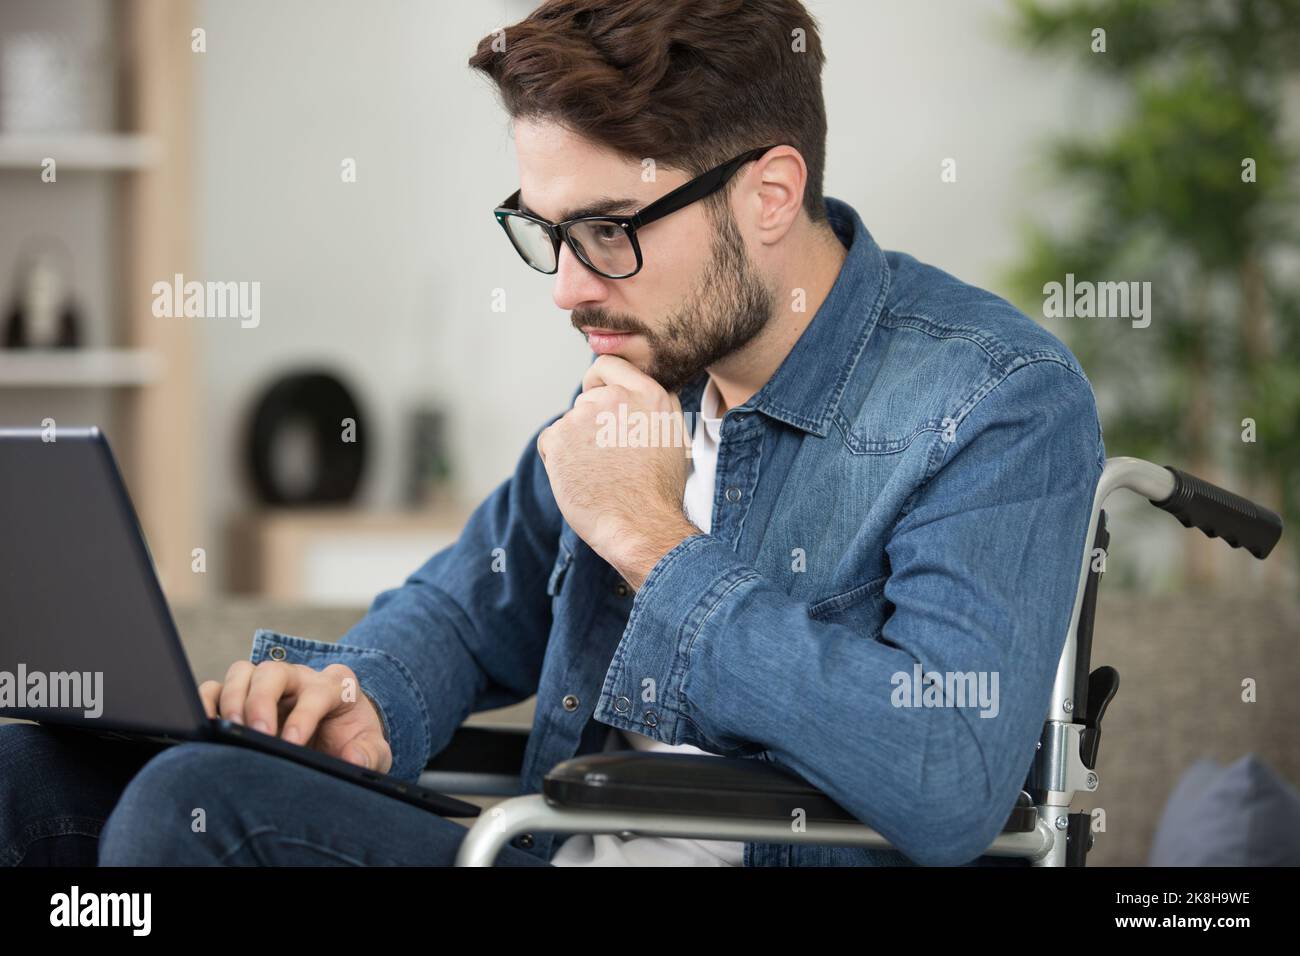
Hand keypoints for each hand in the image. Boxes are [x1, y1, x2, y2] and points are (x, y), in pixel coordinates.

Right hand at [198, 659, 391, 772]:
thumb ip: (369, 755)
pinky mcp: (242, 697)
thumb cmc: (355, 743)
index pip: (317, 691)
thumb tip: (351, 758)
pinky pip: (216, 688)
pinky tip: (206, 728)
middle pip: (274, 672)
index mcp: (335, 685)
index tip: (292, 742)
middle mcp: (299, 678)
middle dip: (261, 701)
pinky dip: (206, 703)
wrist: (341, 740)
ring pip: (242, 673)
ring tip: (228, 731)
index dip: (303, 714)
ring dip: (232, 700)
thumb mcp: (373, 751)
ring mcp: (268, 685)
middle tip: (257, 733)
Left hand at [537, 355, 699, 586]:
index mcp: (651, 394)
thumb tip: (626, 394)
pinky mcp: (559, 437)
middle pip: (587, 399)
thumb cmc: (659, 492)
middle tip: (608, 459)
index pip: (608, 365)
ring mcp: (585, 416)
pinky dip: (558, 460)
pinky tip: (579, 480)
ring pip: (569, 424)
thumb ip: (649, 408)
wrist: (642, 526)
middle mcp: (616, 398)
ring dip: (577, 445)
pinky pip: (549, 442)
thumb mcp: (672, 436)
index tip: (596, 396)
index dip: (598, 381)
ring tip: (599, 475)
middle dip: (591, 424)